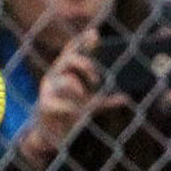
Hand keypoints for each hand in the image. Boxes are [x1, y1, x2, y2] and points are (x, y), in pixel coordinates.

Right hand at [20, 31, 118, 169]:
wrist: (48, 136)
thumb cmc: (68, 114)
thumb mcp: (89, 106)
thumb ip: (105, 101)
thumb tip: (126, 98)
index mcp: (63, 72)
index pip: (71, 51)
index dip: (82, 41)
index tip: (95, 34)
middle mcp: (54, 77)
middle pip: (67, 59)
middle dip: (84, 64)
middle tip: (96, 79)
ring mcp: (47, 91)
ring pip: (65, 80)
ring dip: (78, 88)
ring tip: (83, 97)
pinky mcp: (44, 106)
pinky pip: (60, 104)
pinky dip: (71, 108)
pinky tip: (75, 112)